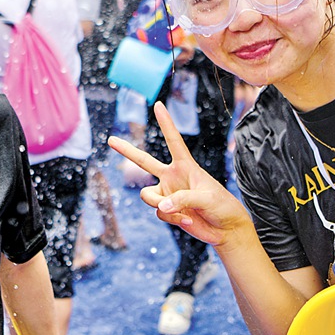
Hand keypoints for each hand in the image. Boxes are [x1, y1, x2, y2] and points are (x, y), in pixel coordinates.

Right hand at [108, 102, 252, 245]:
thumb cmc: (222, 206)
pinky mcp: (167, 210)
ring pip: (147, 195)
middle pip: (144, 161)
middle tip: (110, 139)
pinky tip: (188, 220)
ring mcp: (167, 194)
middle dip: (126, 150)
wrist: (225, 229)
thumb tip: (162, 206)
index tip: (158, 105)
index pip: (174, 141)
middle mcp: (172, 177)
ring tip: (181, 213)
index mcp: (186, 166)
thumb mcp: (207, 198)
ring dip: (160, 205)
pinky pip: (159, 212)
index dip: (166, 123)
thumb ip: (183, 200)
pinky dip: (172, 218)